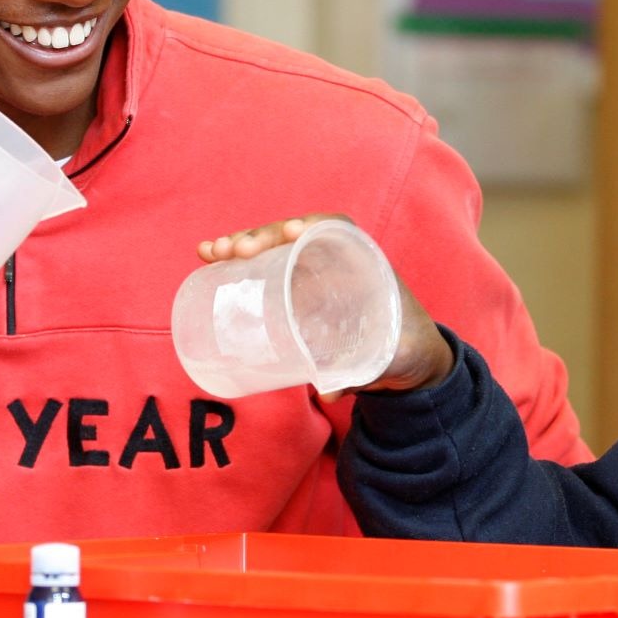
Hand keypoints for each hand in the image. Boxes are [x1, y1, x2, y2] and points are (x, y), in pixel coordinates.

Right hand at [196, 215, 454, 393]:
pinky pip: (265, 268)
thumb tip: (329, 392)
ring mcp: (311, 274)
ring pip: (273, 249)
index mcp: (363, 265)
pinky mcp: (295, 290)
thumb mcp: (387, 359)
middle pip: (293, 235)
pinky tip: (210, 261)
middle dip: (261, 236)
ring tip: (209, 252)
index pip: (335, 231)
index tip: (292, 231)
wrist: (408, 357)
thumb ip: (360, 372)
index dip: (313, 226)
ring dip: (240, 245)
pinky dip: (238, 263)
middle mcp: (334, 261)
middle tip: (234, 250)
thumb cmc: (403, 347)